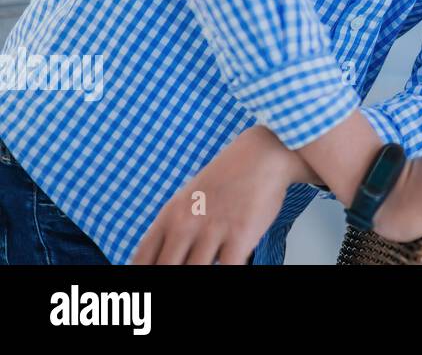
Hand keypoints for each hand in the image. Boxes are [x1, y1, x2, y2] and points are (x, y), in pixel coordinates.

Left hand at [130, 125, 304, 263]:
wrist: (261, 154)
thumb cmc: (228, 178)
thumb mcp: (188, 200)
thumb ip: (173, 231)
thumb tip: (167, 260)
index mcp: (169, 216)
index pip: (141, 260)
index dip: (144, 274)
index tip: (150, 285)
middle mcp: (185, 224)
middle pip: (165, 270)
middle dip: (173, 277)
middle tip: (187, 269)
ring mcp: (212, 230)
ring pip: (194, 273)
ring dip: (202, 272)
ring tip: (210, 264)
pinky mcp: (240, 236)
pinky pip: (228, 269)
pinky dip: (227, 271)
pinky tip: (231, 264)